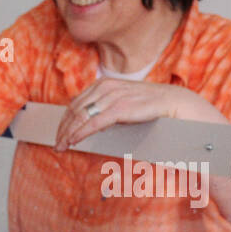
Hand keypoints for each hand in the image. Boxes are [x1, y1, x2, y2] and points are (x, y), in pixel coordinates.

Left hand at [55, 79, 225, 150]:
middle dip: (62, 129)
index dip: (64, 121)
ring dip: (68, 134)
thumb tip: (86, 124)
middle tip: (56, 144)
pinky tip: (73, 142)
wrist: (173, 103)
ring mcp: (113, 96)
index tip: (58, 135)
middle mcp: (105, 87)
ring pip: (81, 116)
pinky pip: (94, 122)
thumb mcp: (120, 104)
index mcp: (103, 84)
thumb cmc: (147, 106)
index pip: (75, 104)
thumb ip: (103, 109)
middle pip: (74, 110)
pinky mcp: (120, 107)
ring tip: (61, 147)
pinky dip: (80, 133)